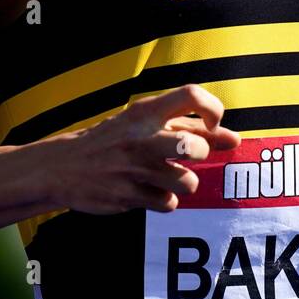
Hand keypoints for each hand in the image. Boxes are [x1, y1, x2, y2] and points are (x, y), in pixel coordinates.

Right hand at [47, 83, 240, 214]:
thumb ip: (190, 128)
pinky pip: (169, 204)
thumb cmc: (115, 140)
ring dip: (184, 182)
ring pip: (187, 182)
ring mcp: (133, 169)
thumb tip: (234, 140)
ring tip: (167, 177)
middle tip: (190, 155)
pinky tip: (149, 190)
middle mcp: (141, 137)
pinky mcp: (127, 196)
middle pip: (191, 145)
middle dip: (200, 153)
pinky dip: (165, 200)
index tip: (211, 125)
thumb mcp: (145, 123)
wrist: (64, 167)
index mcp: (145, 111)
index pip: (191, 94)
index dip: (213, 110)